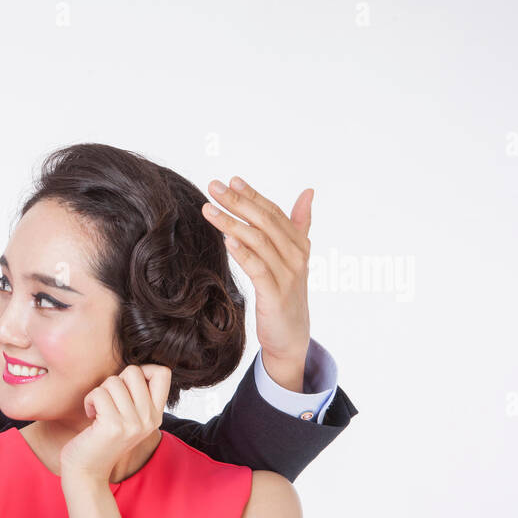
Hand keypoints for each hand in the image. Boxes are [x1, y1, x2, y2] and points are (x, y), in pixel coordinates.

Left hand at [59, 365, 170, 484]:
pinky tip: (91, 416)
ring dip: (99, 393)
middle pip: (134, 371)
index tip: (126, 386)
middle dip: (114, 381)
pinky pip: (99, 393)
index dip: (142, 369)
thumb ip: (137, 397)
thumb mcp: (128, 419)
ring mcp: (133, 423)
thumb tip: (136, 368)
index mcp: (156, 416)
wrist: (87, 472)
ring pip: (113, 381)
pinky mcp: (113, 426)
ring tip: (98, 411)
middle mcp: (149, 419)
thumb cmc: (101, 440)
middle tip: (108, 402)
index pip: (163, 373)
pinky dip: (89, 401)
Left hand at [202, 177, 312, 391]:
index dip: (253, 195)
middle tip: (214, 186)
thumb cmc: (286, 295)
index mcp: (299, 244)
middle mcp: (296, 256)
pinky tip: (227, 240)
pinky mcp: (275, 295)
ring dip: (231, 223)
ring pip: (258, 241)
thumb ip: (298, 225)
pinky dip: (243, 252)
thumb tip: (308, 191)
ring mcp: (287, 275)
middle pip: (264, 221)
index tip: (231, 180)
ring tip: (209, 209)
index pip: (273, 212)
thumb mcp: (293, 258)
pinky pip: (258, 269)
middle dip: (238, 202)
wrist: (291, 337)